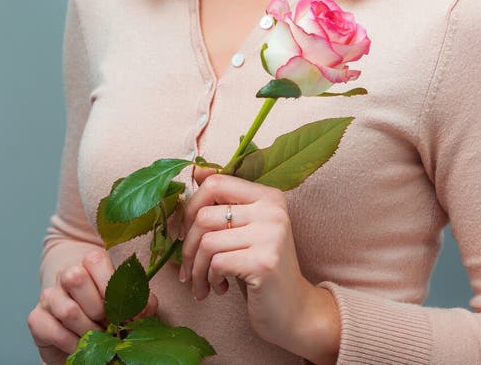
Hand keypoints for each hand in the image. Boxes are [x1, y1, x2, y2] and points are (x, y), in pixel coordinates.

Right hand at [27, 248, 157, 363]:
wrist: (78, 322)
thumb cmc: (106, 306)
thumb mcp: (126, 300)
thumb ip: (140, 301)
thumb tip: (144, 309)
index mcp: (90, 261)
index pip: (96, 260)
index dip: (111, 286)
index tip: (124, 308)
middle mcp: (66, 274)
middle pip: (76, 279)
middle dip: (99, 309)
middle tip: (110, 324)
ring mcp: (49, 295)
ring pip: (67, 310)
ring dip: (88, 330)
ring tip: (99, 338)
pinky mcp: (36, 318)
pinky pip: (52, 331)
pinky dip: (71, 343)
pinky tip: (81, 346)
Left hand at [180, 167, 314, 353]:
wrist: (294, 311)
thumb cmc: (260, 269)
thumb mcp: (244, 230)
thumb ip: (225, 203)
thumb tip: (196, 170)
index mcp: (268, 196)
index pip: (216, 182)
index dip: (191, 206)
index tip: (187, 231)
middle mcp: (272, 210)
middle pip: (205, 214)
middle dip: (187, 245)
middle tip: (188, 265)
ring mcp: (270, 235)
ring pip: (206, 242)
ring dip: (195, 268)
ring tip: (201, 282)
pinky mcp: (263, 262)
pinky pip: (216, 263)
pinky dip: (208, 279)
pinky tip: (217, 288)